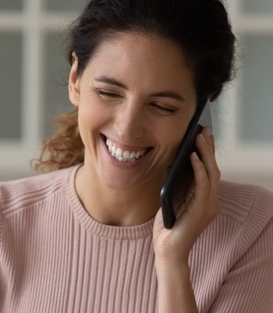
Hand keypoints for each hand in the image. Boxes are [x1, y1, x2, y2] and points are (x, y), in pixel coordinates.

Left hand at [153, 127, 219, 264]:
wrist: (167, 251)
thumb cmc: (169, 226)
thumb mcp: (174, 200)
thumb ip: (180, 185)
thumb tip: (176, 162)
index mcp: (205, 199)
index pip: (209, 171)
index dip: (208, 153)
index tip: (204, 136)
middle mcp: (211, 201)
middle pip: (213, 169)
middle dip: (209, 149)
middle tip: (204, 131)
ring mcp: (208, 206)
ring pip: (211, 174)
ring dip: (206, 154)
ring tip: (199, 138)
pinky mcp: (201, 211)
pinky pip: (202, 186)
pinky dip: (199, 170)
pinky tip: (194, 157)